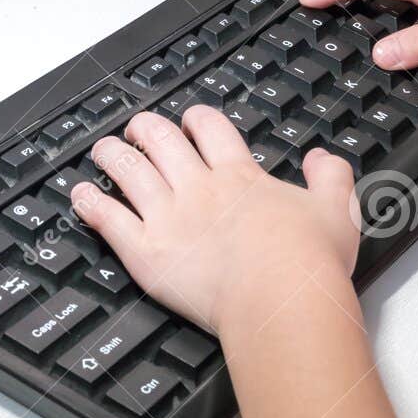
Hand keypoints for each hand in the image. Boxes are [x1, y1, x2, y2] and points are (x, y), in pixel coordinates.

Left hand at [69, 107, 359, 332]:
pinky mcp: (146, 250)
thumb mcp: (337, 210)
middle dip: (145, 128)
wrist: (282, 298)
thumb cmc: (309, 262)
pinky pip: (108, 218)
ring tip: (103, 151)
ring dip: (111, 155)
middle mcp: (199, 188)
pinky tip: (81, 195)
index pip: (211, 129)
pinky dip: (90, 203)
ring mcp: (169, 217)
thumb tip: (322, 158)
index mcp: (240, 176)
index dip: (197, 118)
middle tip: (138, 129)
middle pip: (160, 140)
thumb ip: (331, 177)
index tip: (191, 120)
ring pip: (128, 170)